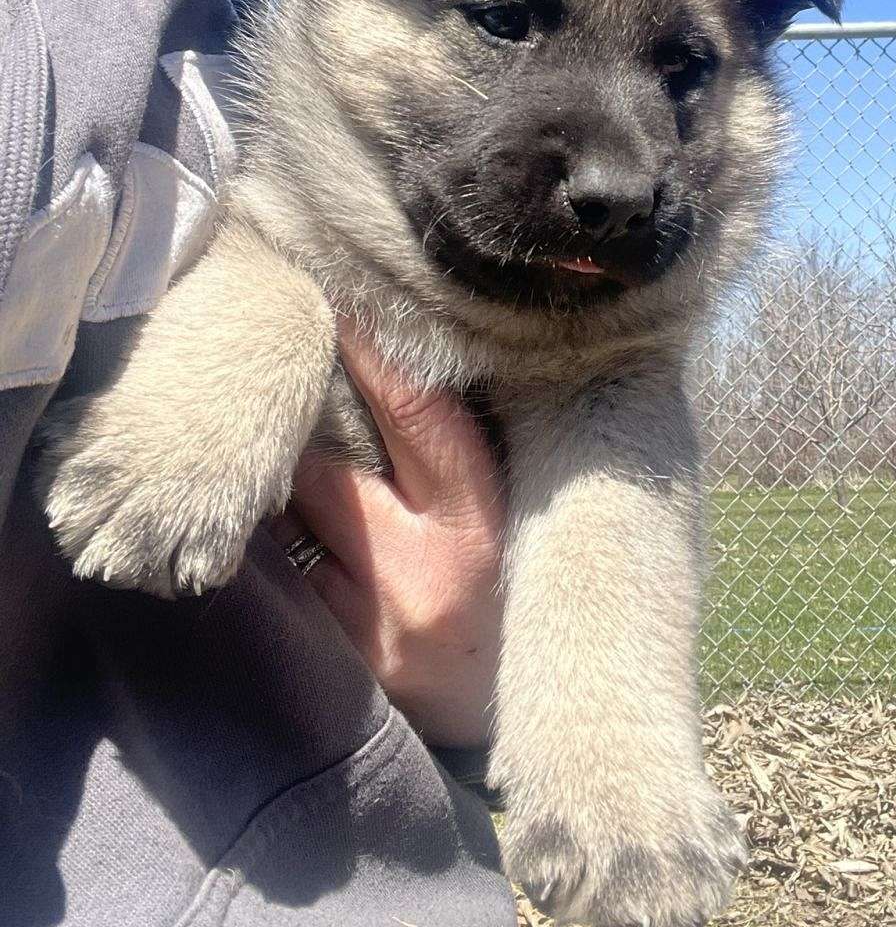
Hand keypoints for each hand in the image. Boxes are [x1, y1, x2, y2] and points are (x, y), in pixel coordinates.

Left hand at [270, 318, 504, 747]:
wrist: (502, 722)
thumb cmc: (513, 597)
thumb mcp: (506, 521)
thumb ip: (465, 457)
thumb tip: (419, 364)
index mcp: (481, 523)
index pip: (423, 421)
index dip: (379, 360)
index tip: (343, 305)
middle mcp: (421, 569)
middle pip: (331, 466)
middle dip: (302, 414)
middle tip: (275, 357)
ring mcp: (367, 618)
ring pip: (292, 519)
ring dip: (276, 473)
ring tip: (249, 428)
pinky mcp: (330, 652)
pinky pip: (282, 572)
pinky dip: (272, 533)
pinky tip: (252, 507)